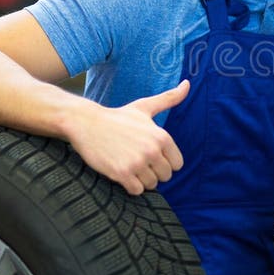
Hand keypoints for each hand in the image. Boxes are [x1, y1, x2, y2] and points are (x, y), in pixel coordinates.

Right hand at [64, 80, 189, 194]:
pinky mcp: (122, 173)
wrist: (86, 123)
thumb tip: (188, 84)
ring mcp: (137, 162)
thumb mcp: (145, 106)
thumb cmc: (118, 117)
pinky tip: (122, 173)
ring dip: (141, 180)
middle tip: (138, 161)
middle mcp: (152, 150)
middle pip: (165, 176)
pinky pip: (137, 190)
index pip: (177, 164)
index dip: (165, 162)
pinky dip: (130, 186)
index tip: (151, 156)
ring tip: (129, 165)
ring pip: (151, 184)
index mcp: (162, 136)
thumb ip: (169, 98)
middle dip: (153, 172)